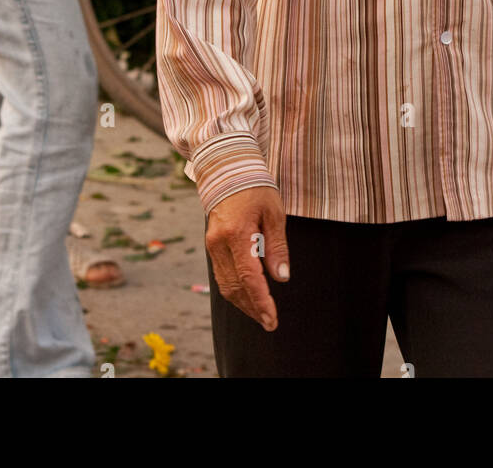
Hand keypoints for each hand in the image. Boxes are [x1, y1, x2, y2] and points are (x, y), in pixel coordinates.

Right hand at [206, 186, 288, 329]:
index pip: (249, 277)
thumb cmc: (255, 188)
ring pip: (225, 284)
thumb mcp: (274, 213)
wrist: (228, 169)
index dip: (261, 301)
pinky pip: (221, 275)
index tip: (272, 319)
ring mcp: (211, 244)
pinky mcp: (211, 244)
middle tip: (270, 323)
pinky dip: (235, 290)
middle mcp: (219, 242)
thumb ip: (277, 247)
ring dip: (243, 303)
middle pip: (234, 287)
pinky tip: (248, 297)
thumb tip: (281, 278)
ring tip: (261, 315)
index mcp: (236, 233)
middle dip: (253, 308)